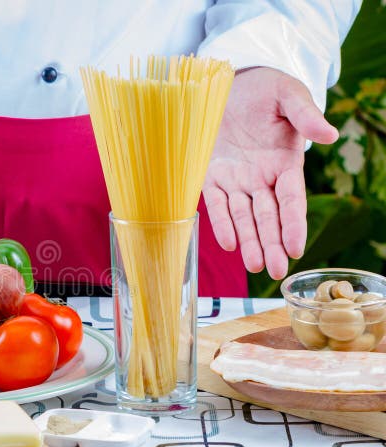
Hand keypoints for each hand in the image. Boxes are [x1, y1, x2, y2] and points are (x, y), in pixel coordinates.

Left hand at [203, 67, 338, 279]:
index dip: (294, 224)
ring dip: (250, 242)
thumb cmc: (267, 89)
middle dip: (273, 244)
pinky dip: (222, 224)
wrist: (231, 82)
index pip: (292, 200)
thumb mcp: (289, 95)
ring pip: (244, 218)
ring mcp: (236, 180)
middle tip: (275, 270)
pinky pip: (217, 205)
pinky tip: (228, 244)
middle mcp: (262, 178)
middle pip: (269, 217)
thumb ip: (305, 115)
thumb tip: (330, 135)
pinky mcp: (211, 176)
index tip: (296, 247)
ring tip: (256, 265)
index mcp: (285, 163)